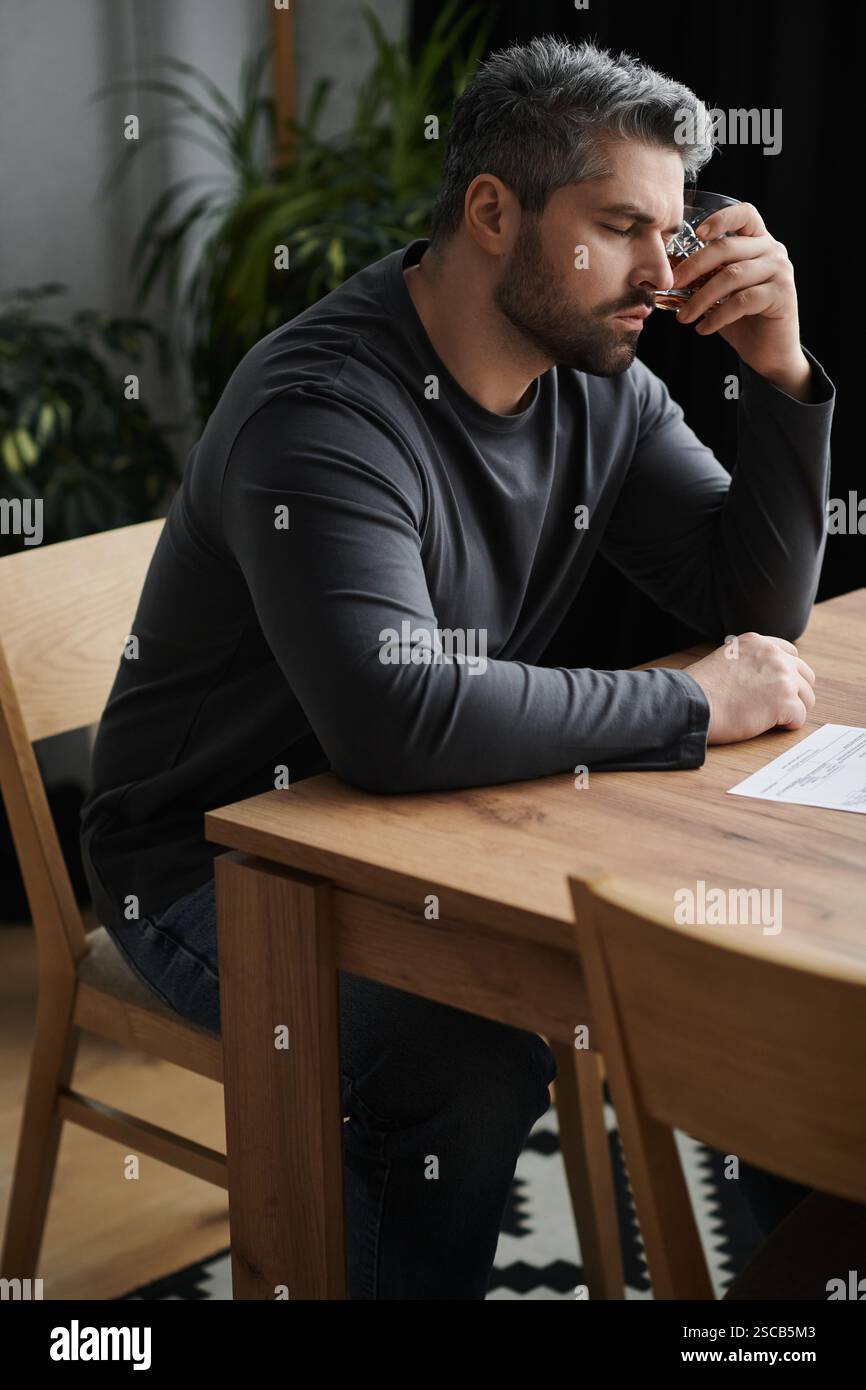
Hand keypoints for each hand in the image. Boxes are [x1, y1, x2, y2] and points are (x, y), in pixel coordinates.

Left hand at [671, 202, 802, 376]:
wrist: (769, 352)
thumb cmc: (742, 319)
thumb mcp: (721, 292)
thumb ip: (706, 277)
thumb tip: (667, 275)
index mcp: (758, 242)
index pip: (745, 214)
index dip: (721, 218)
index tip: (697, 233)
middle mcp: (773, 251)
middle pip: (728, 247)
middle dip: (694, 266)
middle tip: (671, 284)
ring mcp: (780, 271)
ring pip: (732, 276)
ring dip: (700, 298)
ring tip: (683, 318)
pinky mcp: (782, 295)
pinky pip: (742, 301)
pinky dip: (717, 317)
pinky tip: (703, 329)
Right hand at [683, 631, 815, 744]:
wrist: (692, 704)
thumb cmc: (699, 689)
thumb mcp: (724, 659)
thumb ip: (747, 662)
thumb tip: (759, 679)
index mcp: (758, 643)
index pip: (789, 653)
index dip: (786, 673)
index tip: (777, 686)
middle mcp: (774, 655)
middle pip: (805, 675)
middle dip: (795, 692)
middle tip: (779, 706)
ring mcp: (783, 678)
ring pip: (807, 697)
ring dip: (793, 709)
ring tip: (771, 719)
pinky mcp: (785, 702)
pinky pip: (800, 717)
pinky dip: (788, 725)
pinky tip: (768, 726)